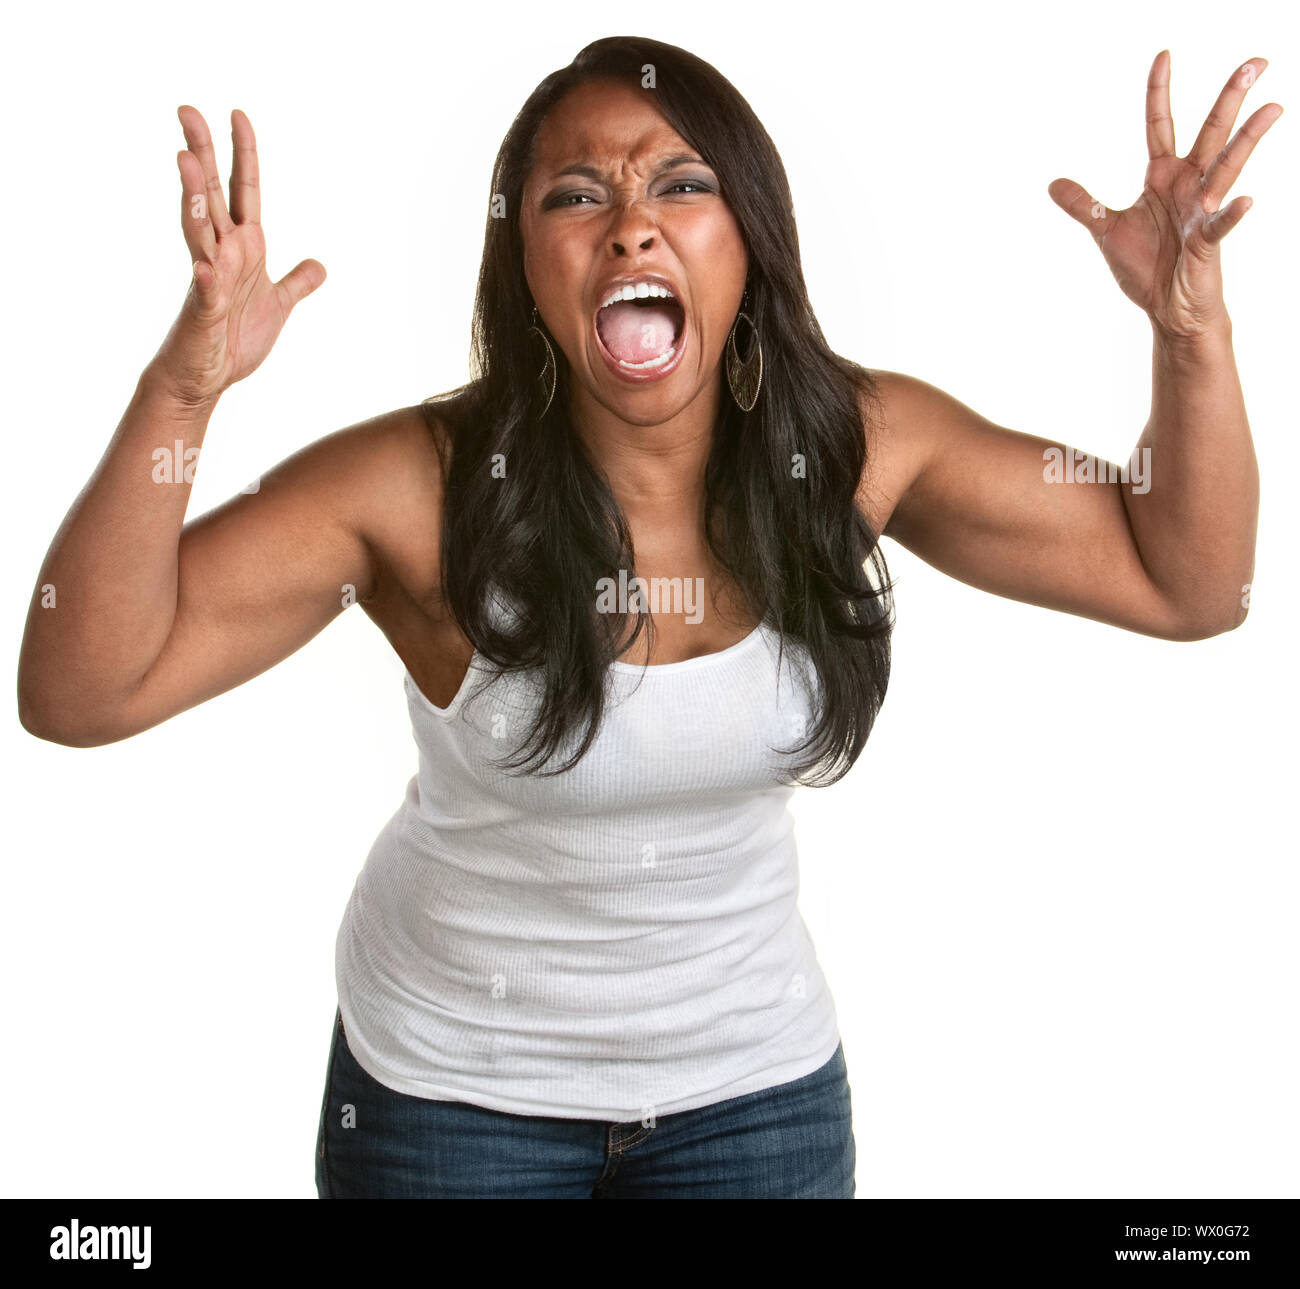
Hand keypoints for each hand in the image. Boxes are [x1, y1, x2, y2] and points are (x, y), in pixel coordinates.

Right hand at [151, 106, 324, 405]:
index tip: (238, 114)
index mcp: (244, 247)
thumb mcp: (279, 305)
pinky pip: (205, 290)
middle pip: (212, 194)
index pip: (244, 190)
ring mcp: (209, 279)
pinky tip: (203, 265)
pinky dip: (206, 277)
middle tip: (186, 109)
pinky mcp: (204, 311)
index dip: (244, 153)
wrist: (207, 377)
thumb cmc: (235, 340)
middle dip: (202, 152)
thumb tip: (320, 265)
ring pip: (200, 229)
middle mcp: (222, 253)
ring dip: (194, 197)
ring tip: (186, 161)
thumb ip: (297, 282)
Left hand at [1048, 52, 1281, 340]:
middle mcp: (1189, 185)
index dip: (1160, 92)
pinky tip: (1242, 200)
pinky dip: (1230, 213)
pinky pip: (1221, 224)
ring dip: (1247, 139)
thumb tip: (1053, 183)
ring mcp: (1202, 210)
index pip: (1161, 125)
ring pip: (1228, 166)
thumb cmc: (1146, 268)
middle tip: (1257, 60)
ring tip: (1272, 107)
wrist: (1167, 308)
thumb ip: (1086, 205)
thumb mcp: (1107, 230)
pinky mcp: (1207, 242)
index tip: (1164, 54)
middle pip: (1212, 132)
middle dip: (1231, 97)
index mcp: (1163, 177)